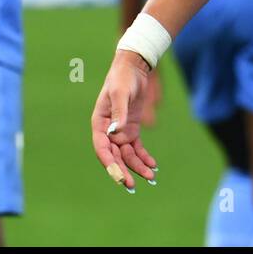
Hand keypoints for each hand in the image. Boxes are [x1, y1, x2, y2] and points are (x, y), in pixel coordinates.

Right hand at [91, 50, 158, 191]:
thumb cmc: (123, 78)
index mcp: (99, 124)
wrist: (134, 67)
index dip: (110, 164)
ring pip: (127, 155)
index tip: (119, 176)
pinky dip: (144, 157)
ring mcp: (120, 131)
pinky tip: (153, 165)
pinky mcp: (132, 129)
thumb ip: (119, 112)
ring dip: (137, 167)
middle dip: (123, 171)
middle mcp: (108, 131)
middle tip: (131, 185)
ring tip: (150, 177)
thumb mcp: (121, 93)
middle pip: (115, 156)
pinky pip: (137, 148)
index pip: (102, 149)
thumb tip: (115, 133)